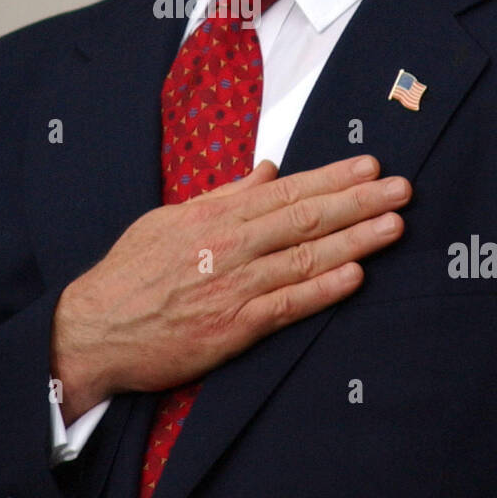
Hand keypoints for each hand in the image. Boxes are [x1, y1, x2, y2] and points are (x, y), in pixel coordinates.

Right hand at [52, 154, 410, 421]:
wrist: (94, 329)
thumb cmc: (130, 274)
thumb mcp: (169, 219)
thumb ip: (222, 195)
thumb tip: (266, 170)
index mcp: (215, 218)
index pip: (286, 191)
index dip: (332, 178)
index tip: (369, 167)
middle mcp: (229, 247)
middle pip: (306, 219)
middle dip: (358, 202)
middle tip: (402, 189)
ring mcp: (233, 288)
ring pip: (305, 258)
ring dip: (355, 240)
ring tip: (394, 226)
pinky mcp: (233, 329)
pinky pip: (287, 305)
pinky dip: (323, 290)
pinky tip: (357, 275)